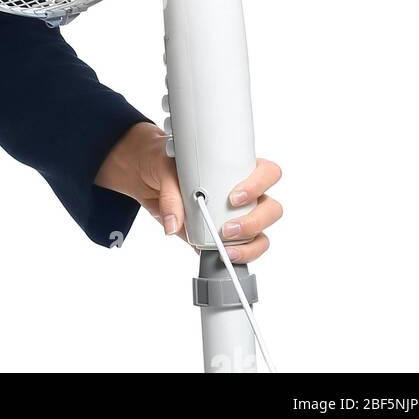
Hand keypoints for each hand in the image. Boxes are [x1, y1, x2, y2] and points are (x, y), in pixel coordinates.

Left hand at [95, 122, 282, 262]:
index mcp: (236, 168)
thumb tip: (173, 224)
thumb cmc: (163, 163)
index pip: (267, 172)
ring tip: (225, 247)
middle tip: (226, 227)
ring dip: (249, 243)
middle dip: (255, 221)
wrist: (146, 176)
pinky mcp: (225, 236)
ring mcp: (237, 216)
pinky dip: (238, 256)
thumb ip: (170, 196)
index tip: (234, 197)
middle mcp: (244, 193)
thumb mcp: (164, 169)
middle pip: (271, 208)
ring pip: (262, 233)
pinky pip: (245, 250)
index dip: (259, 185)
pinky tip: (222, 255)